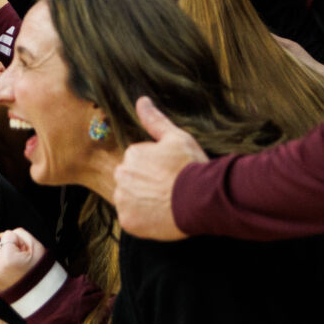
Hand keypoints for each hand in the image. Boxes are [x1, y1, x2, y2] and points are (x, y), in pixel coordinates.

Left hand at [0, 228, 44, 293]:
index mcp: (8, 258)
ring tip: (19, 267)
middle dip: (11, 249)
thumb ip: (19, 233)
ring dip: (7, 256)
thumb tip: (2, 234)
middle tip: (23, 261)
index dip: (20, 242)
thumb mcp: (36, 246)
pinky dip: (4, 264)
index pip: (8, 235)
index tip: (26, 253)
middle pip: (1, 244)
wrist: (40, 293)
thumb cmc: (40, 269)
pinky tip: (14, 271)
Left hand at [112, 97, 205, 241]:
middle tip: (168, 189)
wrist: (201, 199)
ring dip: (142, 202)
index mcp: (131, 154)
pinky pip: (131, 220)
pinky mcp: (128, 222)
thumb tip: (141, 100)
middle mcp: (122, 176)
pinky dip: (142, 220)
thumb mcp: (176, 138)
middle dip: (144, 184)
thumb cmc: (191, 166)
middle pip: (130, 180)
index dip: (155, 168)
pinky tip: (160, 216)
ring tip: (165, 203)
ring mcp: (123, 200)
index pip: (137, 162)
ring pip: (129, 200)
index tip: (170, 173)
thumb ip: (155, 120)